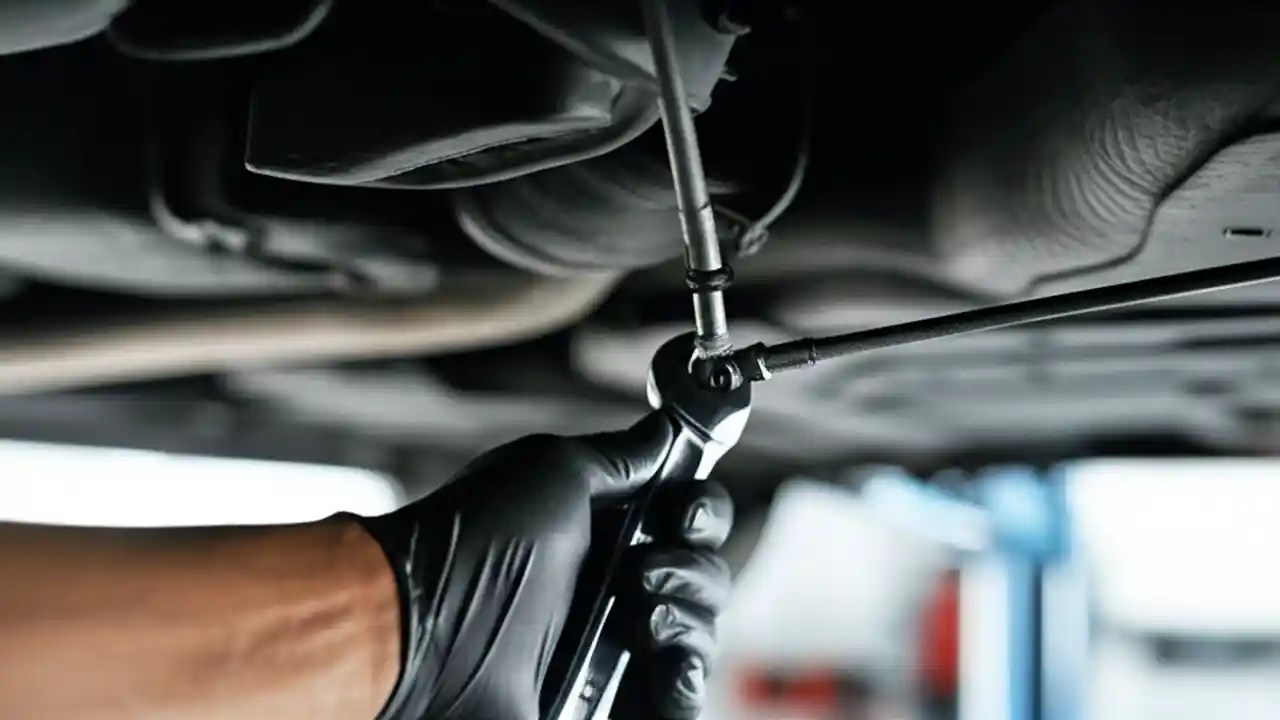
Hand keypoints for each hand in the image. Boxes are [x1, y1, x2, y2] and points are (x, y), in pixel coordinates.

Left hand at [356, 414, 732, 719]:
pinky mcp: (608, 703)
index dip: (701, 514)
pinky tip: (671, 674)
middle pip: (705, 576)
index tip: (683, 517)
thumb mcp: (552, 472)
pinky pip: (680, 703)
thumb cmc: (477, 543)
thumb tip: (664, 429)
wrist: (425, 632)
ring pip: (700, 636)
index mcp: (602, 528)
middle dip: (693, 571)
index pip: (688, 518)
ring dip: (691, 623)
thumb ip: (621, 456)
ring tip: (644, 626)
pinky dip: (689, 691)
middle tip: (640, 577)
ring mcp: (611, 650)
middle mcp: (612, 587)